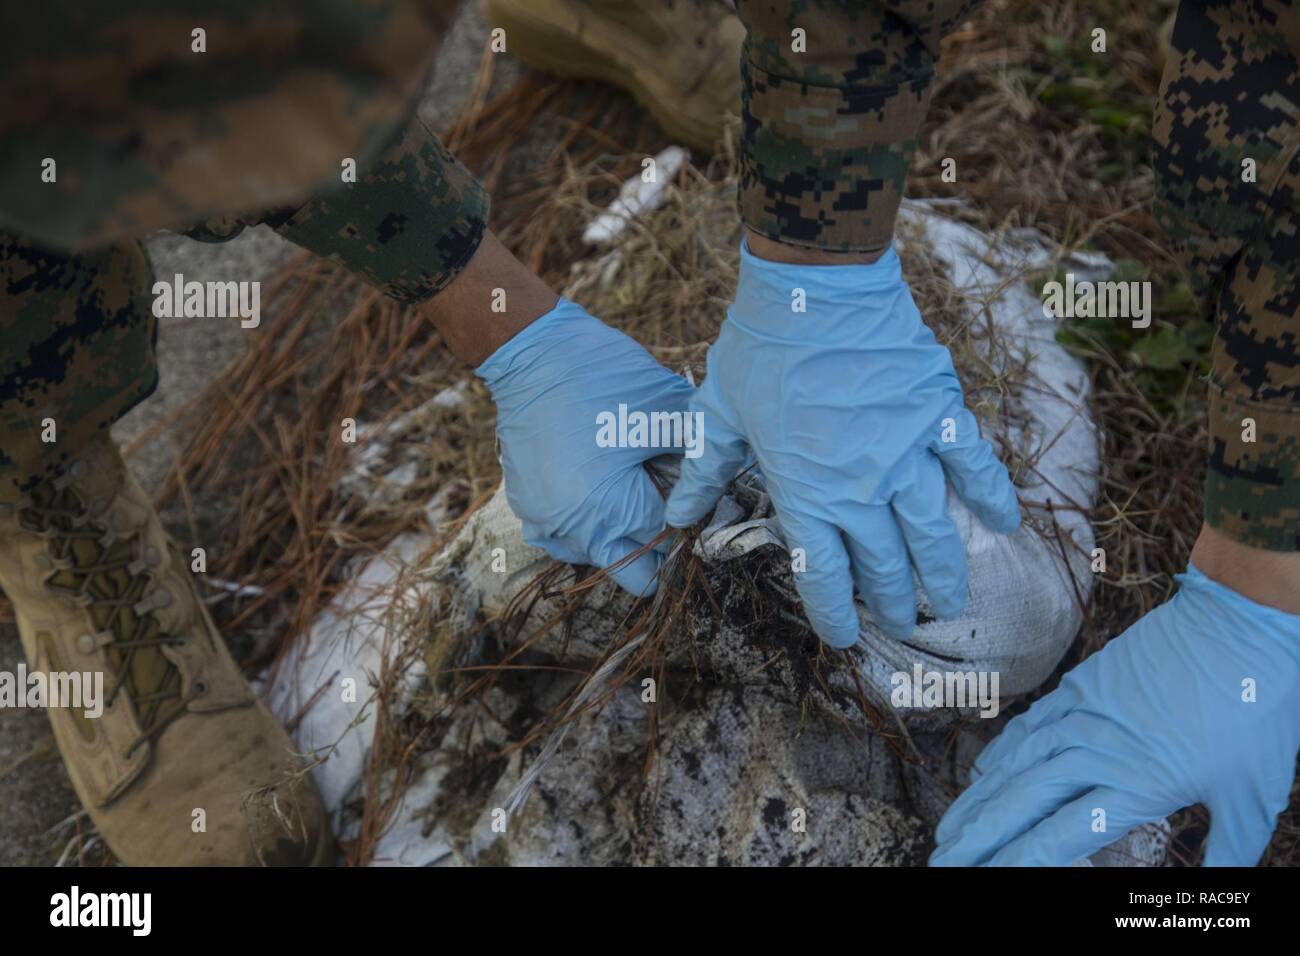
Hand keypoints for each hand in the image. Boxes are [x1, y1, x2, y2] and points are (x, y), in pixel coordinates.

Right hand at [476, 298, 692, 595]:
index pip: (662, 544)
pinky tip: (599, 496)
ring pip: (593, 555)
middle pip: (628, 566)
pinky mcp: (524, 502)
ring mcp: (542, 519)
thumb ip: (697, 454)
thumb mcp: (664, 413)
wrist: (532, 351)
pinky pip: (561, 535)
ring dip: (617, 536)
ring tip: (633, 494)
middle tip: (668, 504)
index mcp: (609, 513)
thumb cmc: (602, 378)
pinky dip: (584, 524)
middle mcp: (571, 529)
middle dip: (654, 543)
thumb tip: (722, 473)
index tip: (694, 500)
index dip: (685, 523)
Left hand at [665, 238, 1019, 646]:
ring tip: (952, 601)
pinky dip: (993, 495)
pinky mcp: (939, 414)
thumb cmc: (759, 348)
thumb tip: (678, 517)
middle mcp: (861, 486)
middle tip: (903, 619)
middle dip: (894, 601)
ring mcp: (907, 453)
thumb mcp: (717, 414)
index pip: (823, 575)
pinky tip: (1007, 522)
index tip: (844, 636)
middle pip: (885, 565)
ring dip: (945, 572)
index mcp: (804, 491)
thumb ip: (704, 471)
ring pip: (933, 532)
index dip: (835, 613)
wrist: (816, 284)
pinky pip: (975, 465)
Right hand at [930, 559, 1299, 865]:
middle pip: (1020, 804)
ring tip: (950, 828)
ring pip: (1015, 765)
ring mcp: (1083, 714)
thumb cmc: (1254, 711)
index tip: (984, 878)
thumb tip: (1222, 892)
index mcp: (1136, 785)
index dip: (1015, 862)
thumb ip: (1231, 851)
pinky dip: (1001, 754)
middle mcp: (1096, 752)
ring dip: (977, 801)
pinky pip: (1029, 726)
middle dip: (977, 838)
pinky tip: (983, 773)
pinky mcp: (1082, 685)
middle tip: (944, 861)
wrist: (1240, 628)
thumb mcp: (1253, 794)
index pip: (1058, 836)